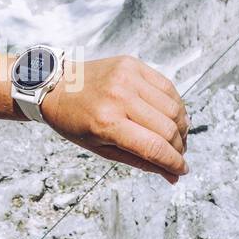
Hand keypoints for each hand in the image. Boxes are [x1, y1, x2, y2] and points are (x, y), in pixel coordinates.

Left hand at [41, 55, 188, 183]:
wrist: (56, 86)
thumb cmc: (74, 121)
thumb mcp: (101, 149)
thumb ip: (140, 161)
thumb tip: (172, 175)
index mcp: (107, 123)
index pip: (154, 147)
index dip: (174, 162)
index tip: (182, 170)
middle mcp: (119, 97)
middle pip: (168, 128)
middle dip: (179, 147)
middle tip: (178, 156)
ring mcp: (128, 77)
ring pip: (173, 107)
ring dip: (181, 127)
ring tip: (176, 138)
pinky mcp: (133, 64)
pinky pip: (167, 86)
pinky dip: (175, 105)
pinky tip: (171, 116)